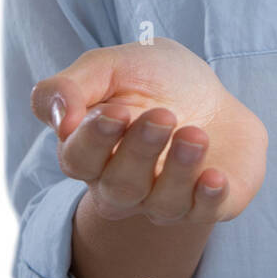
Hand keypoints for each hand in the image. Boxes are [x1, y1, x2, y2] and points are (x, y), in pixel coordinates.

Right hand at [30, 38, 267, 224]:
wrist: (213, 92)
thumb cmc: (154, 79)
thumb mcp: (112, 64)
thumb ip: (71, 85)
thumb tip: (61, 120)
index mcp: (91, 152)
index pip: (79, 159)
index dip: (95, 140)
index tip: (117, 112)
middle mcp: (122, 186)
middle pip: (120, 187)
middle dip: (140, 151)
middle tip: (163, 115)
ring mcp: (164, 200)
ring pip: (162, 203)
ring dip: (179, 169)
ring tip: (195, 134)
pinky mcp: (207, 204)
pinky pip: (205, 213)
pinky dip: (209, 198)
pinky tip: (215, 177)